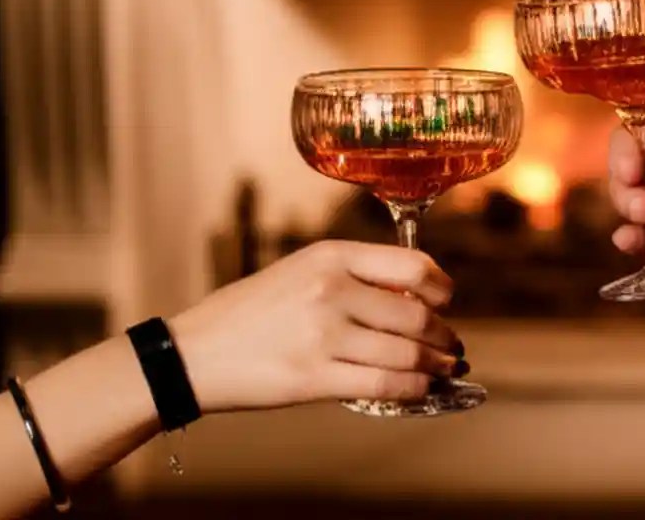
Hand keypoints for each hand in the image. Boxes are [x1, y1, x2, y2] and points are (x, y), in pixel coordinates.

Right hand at [169, 240, 462, 412]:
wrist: (194, 353)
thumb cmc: (248, 313)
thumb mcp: (299, 272)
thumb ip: (352, 278)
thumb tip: (411, 297)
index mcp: (330, 257)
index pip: (412, 265)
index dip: (440, 287)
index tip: (445, 300)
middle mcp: (331, 290)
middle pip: (416, 314)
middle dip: (442, 333)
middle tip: (449, 343)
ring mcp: (324, 335)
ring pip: (406, 352)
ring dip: (435, 363)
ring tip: (443, 366)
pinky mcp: (315, 378)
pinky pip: (384, 384)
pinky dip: (413, 387)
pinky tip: (420, 386)